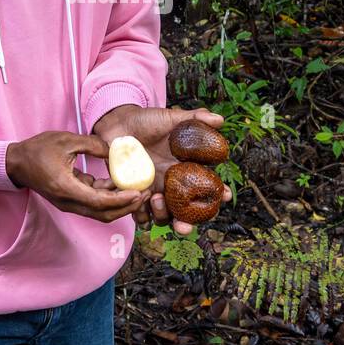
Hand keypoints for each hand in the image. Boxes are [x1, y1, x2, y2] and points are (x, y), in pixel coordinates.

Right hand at [6, 131, 145, 222]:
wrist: (17, 162)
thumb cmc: (38, 149)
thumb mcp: (66, 140)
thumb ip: (92, 144)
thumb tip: (115, 150)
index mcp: (66, 188)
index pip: (100, 201)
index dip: (122, 199)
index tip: (139, 192)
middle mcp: (68, 202)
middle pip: (104, 214)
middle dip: (127, 206)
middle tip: (146, 193)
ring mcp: (69, 203)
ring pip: (100, 211)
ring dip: (120, 203)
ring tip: (139, 189)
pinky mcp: (71, 199)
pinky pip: (94, 203)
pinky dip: (109, 197)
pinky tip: (121, 183)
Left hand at [91, 105, 232, 234]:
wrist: (118, 122)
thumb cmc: (146, 121)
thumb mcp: (171, 118)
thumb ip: (194, 118)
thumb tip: (219, 119)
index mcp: (185, 170)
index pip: (206, 187)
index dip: (219, 194)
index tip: (225, 195)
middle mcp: (171, 185)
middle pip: (185, 214)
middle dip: (187, 225)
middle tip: (184, 226)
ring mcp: (153, 191)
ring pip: (162, 217)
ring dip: (162, 215)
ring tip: (157, 198)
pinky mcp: (133, 193)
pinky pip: (138, 214)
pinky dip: (140, 213)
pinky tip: (139, 200)